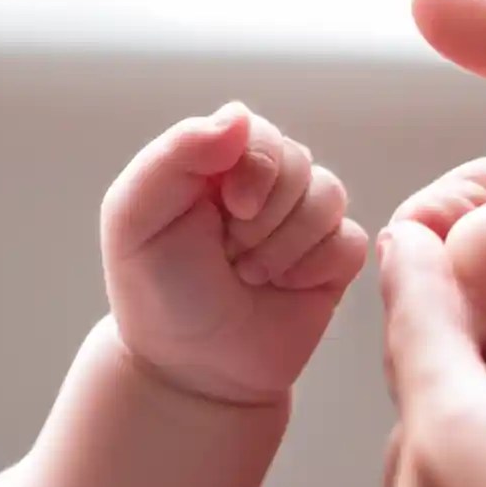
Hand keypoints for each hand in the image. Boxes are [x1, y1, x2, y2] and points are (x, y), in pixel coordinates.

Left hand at [101, 102, 367, 403]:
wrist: (194, 370)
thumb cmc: (158, 293)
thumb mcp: (136, 217)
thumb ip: (175, 155)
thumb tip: (238, 116)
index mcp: (215, 160)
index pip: (257, 131)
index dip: (254, 169)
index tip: (226, 211)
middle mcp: (265, 181)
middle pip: (298, 162)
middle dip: (263, 219)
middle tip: (228, 256)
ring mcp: (304, 218)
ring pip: (328, 196)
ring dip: (284, 247)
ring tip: (251, 276)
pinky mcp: (335, 257)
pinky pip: (350, 240)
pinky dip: (315, 268)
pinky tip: (285, 288)